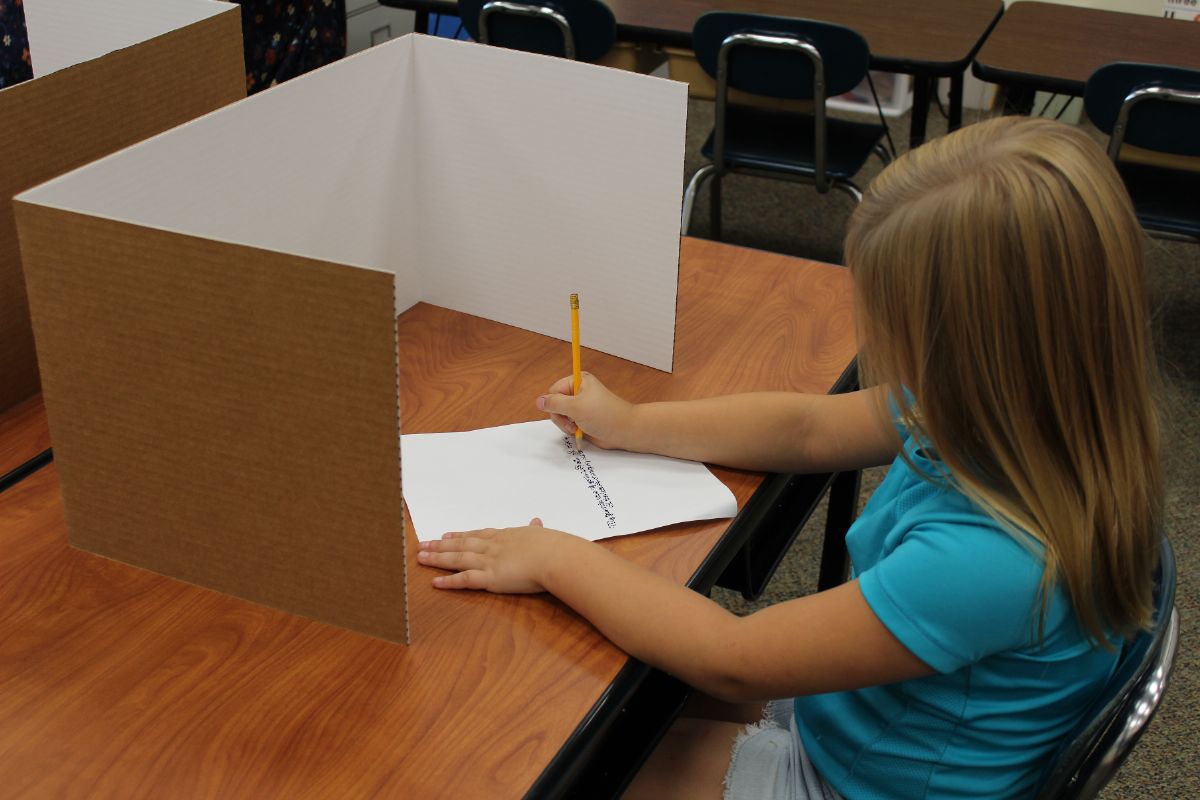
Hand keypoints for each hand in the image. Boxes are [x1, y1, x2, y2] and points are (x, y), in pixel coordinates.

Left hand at [417, 518, 578, 593]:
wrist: (555, 556)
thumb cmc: (553, 546)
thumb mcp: (542, 533)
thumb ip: (536, 529)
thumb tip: (538, 520)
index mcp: (505, 536)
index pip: (477, 535)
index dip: (461, 535)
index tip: (446, 534)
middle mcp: (492, 546)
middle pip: (461, 544)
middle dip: (441, 544)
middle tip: (424, 543)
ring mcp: (489, 561)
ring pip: (457, 559)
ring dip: (438, 558)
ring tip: (421, 557)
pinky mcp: (490, 578)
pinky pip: (465, 580)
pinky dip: (449, 582)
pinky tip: (435, 582)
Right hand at [536, 372, 633, 449]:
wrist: (625, 431)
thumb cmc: (605, 415)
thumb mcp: (576, 407)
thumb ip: (555, 403)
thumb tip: (538, 401)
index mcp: (578, 381)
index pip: (553, 391)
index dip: (555, 403)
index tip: (566, 411)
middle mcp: (578, 392)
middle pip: (554, 404)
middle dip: (560, 416)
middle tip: (572, 422)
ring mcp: (580, 406)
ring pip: (559, 415)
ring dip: (565, 424)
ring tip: (578, 427)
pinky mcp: (582, 419)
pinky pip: (567, 424)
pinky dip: (570, 429)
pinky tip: (580, 431)